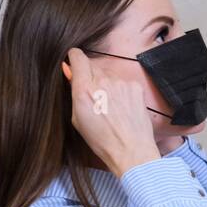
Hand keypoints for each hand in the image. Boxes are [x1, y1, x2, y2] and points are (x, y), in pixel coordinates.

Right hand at [63, 48, 160, 176]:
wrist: (131, 150)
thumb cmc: (102, 140)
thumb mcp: (78, 119)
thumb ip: (74, 92)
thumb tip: (71, 72)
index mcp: (84, 90)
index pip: (78, 57)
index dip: (75, 57)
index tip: (74, 61)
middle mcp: (103, 82)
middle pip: (93, 66)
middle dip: (90, 76)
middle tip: (93, 95)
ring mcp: (121, 83)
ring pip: (109, 75)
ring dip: (107, 85)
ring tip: (110, 107)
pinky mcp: (135, 87)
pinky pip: (124, 82)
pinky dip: (121, 91)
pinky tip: (123, 107)